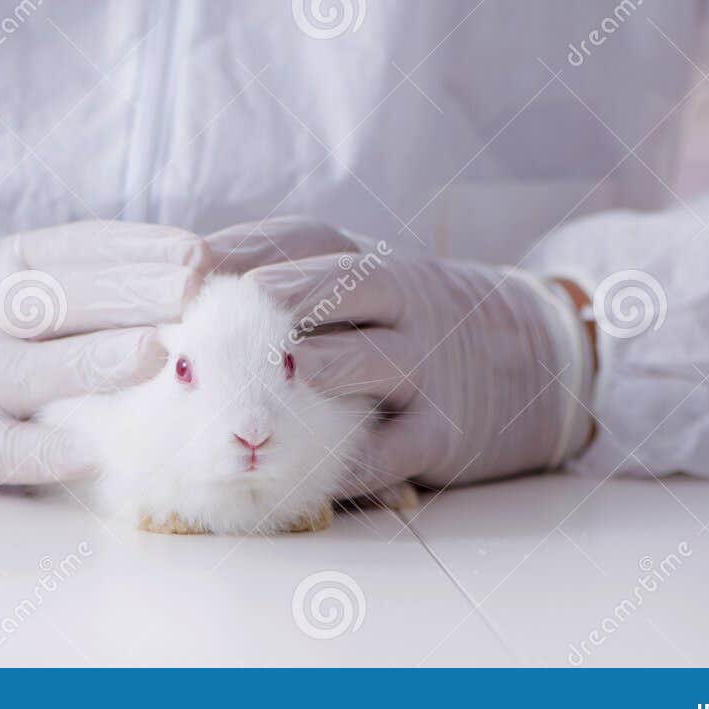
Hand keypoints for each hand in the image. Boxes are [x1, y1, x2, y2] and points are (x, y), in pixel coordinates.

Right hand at [0, 222, 204, 488]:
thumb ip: (36, 284)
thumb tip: (139, 289)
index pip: (75, 247)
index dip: (137, 246)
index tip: (196, 248)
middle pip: (65, 297)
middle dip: (135, 290)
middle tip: (200, 286)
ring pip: (38, 367)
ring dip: (98, 361)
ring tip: (156, 352)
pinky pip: (1, 448)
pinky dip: (44, 449)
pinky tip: (90, 451)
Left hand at [207, 218, 591, 494]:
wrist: (530, 360)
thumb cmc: (402, 327)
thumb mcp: (359, 289)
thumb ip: (286, 286)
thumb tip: (178, 297)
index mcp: (366, 263)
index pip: (305, 238)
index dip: (245, 247)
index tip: (186, 263)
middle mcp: (403, 306)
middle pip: (353, 282)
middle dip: (292, 288)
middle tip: (234, 298)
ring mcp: (427, 368)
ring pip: (381, 358)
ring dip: (331, 364)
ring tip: (287, 369)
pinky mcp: (442, 434)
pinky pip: (394, 450)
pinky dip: (352, 462)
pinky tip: (303, 470)